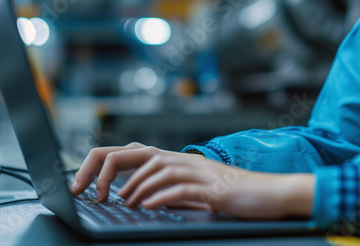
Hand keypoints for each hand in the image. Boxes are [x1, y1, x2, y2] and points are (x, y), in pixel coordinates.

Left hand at [70, 142, 314, 218]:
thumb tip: (139, 198)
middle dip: (107, 170)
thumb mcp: (195, 191)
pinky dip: (159, 196)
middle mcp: (185, 160)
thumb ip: (169, 189)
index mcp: (178, 160)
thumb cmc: (235, 195)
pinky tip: (147, 207)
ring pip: (156, 169)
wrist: (272, 194)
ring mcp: (199, 172)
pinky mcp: (212, 188)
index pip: (132, 153)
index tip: (87, 187)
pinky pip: (180, 188)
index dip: (104, 165)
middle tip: (92, 193)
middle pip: (136, 153)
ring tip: (123, 204)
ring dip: (133, 187)